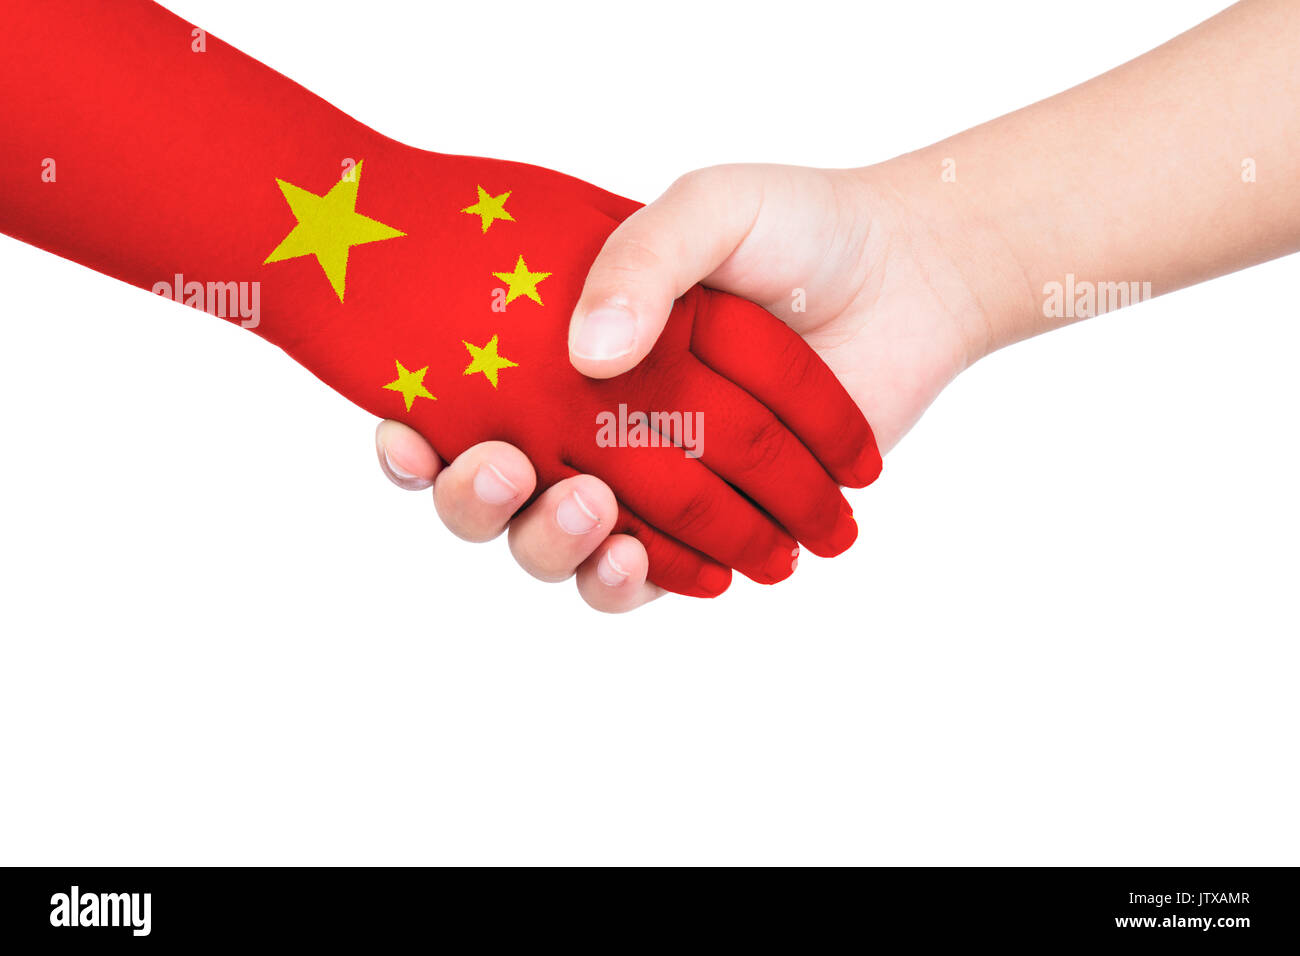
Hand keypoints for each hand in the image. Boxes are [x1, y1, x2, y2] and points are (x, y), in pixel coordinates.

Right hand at [378, 161, 1018, 610]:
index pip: (449, 402)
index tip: (405, 431)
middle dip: (474, 501)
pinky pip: (641, 582)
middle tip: (512, 467)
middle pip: (487, 496)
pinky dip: (632, 584)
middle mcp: (582, 422)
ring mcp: (638, 482)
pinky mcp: (701, 530)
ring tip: (601, 516)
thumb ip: (641, 258)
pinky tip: (648, 560)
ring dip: (552, 548)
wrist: (906, 280)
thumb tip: (584, 353)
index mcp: (554, 348)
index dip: (406, 434)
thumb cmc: (796, 232)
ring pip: (552, 549)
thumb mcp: (711, 207)